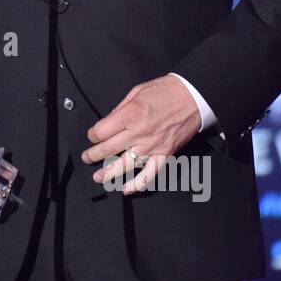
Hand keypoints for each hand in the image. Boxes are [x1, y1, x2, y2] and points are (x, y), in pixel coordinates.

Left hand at [80, 75, 201, 193]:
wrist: (193, 96)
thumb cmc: (165, 91)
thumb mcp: (136, 91)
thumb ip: (120, 109)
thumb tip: (108, 121)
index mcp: (130, 114)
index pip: (101, 132)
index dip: (93, 135)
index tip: (92, 135)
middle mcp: (139, 132)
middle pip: (108, 149)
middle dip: (93, 155)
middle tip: (86, 158)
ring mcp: (152, 146)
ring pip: (125, 165)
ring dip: (108, 173)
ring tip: (98, 177)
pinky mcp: (165, 154)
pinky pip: (149, 174)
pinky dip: (137, 185)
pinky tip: (126, 190)